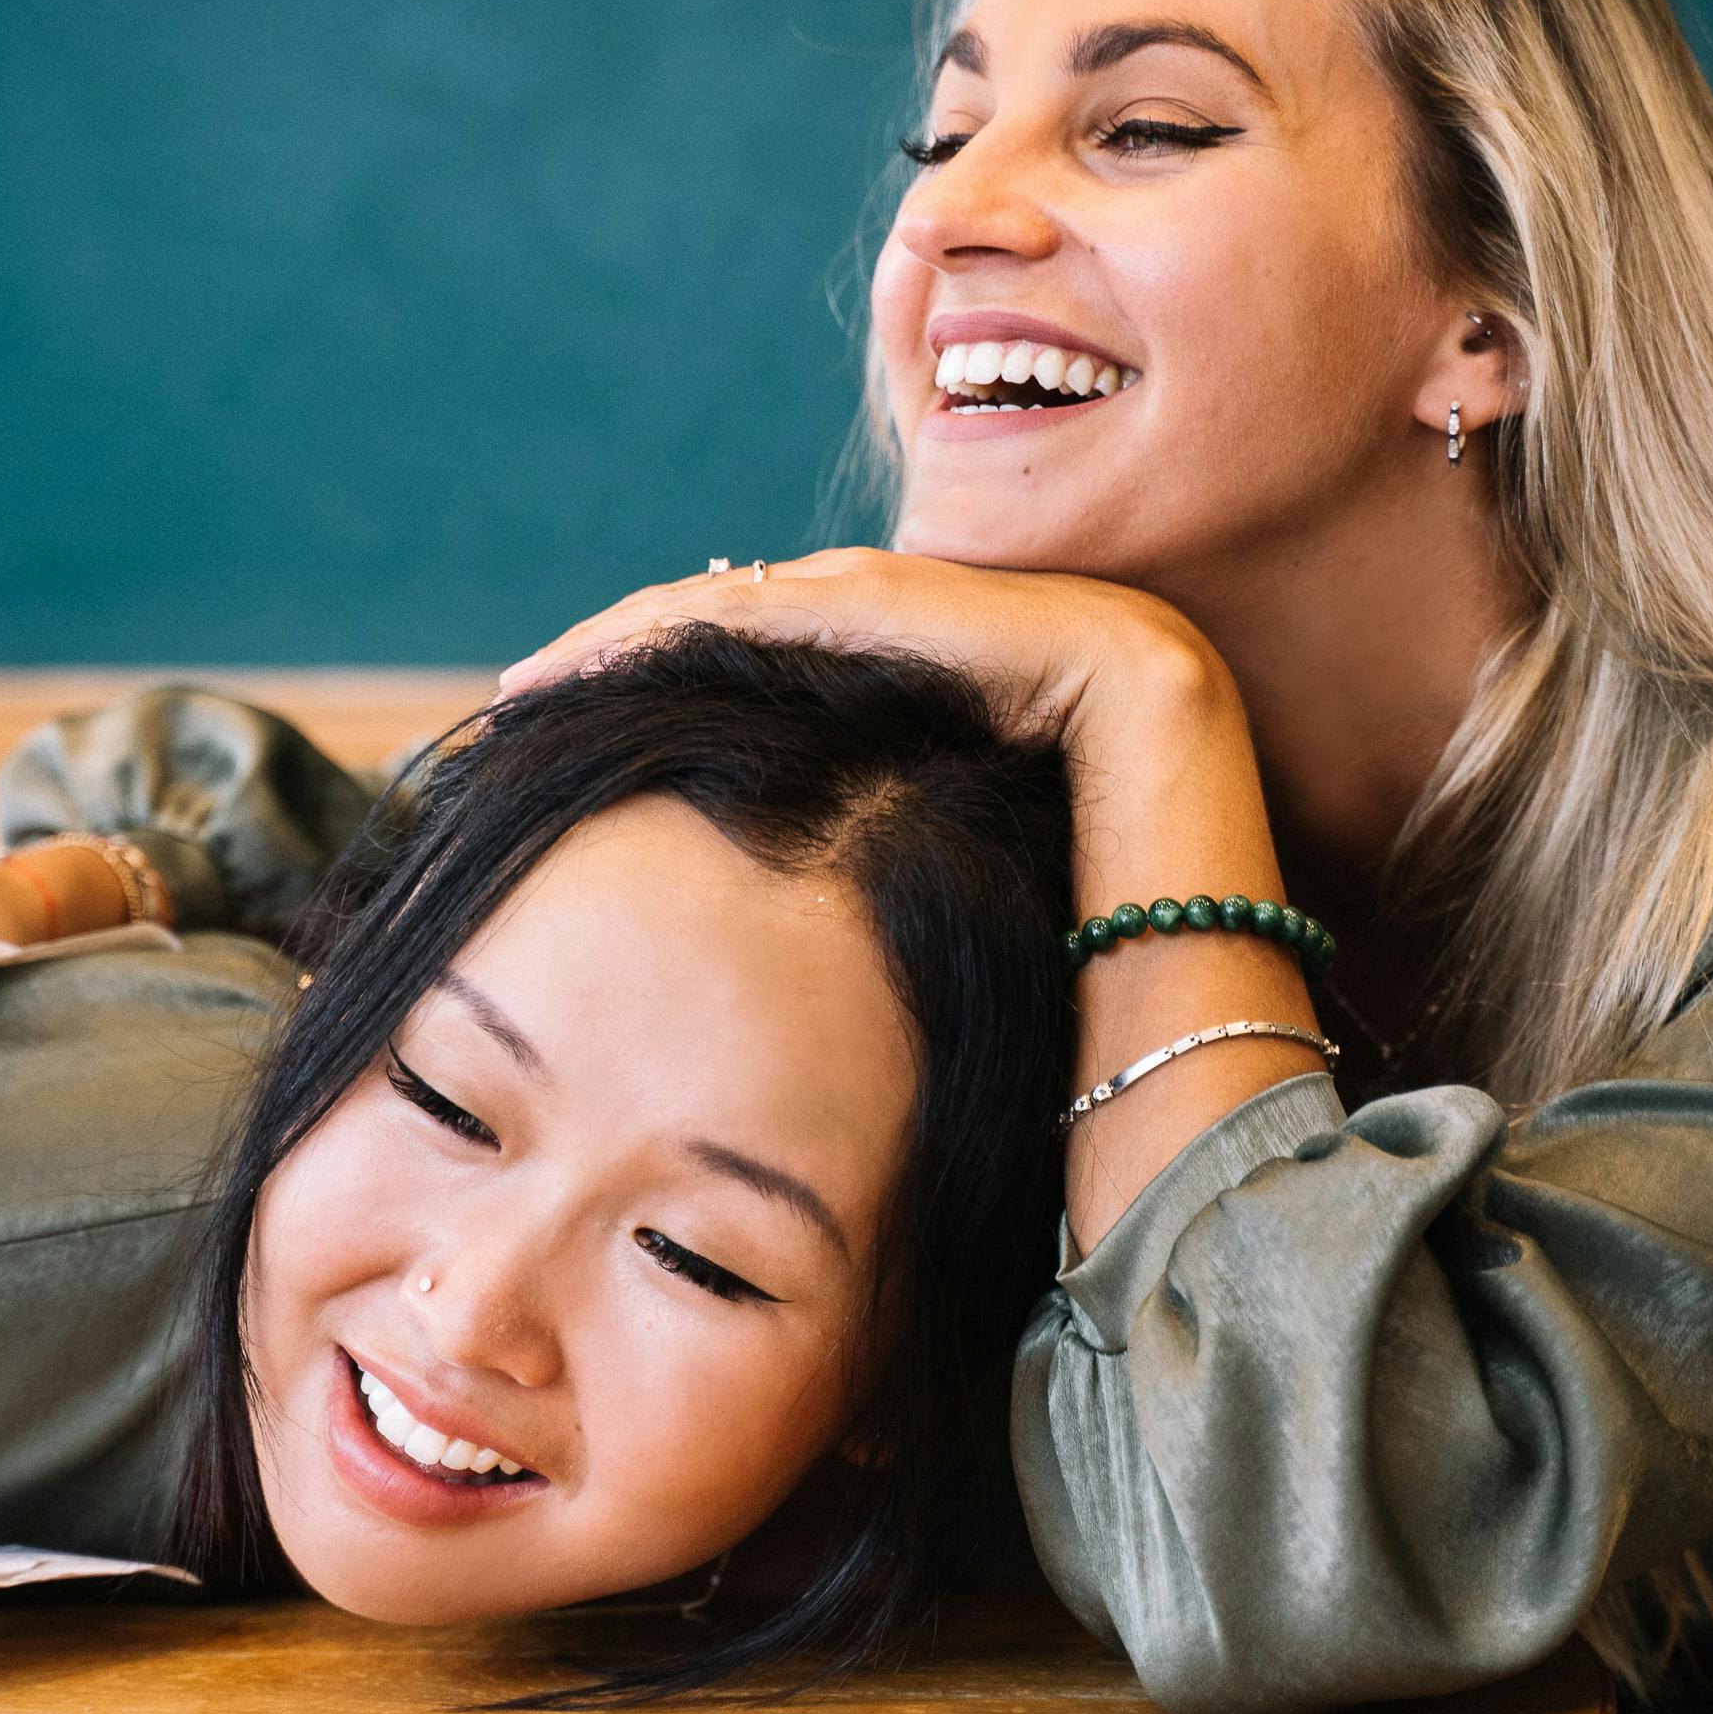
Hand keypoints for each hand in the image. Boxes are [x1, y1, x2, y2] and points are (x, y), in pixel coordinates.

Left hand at [511, 549, 1318, 1254]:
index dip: (679, 684)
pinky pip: (891, 617)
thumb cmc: (1041, 1088)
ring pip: (837, 608)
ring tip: (553, 673)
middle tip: (521, 686)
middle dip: (654, 647)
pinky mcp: (1108, 650)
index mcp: (1026, 735)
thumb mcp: (901, 965)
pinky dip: (755, 624)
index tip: (543, 726)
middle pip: (817, 629)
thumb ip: (840, 908)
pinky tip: (638, 654)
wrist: (1192, 1106)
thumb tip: (710, 927)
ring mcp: (1101, 647)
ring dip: (676, 627)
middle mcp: (1069, 668)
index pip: (820, 678)